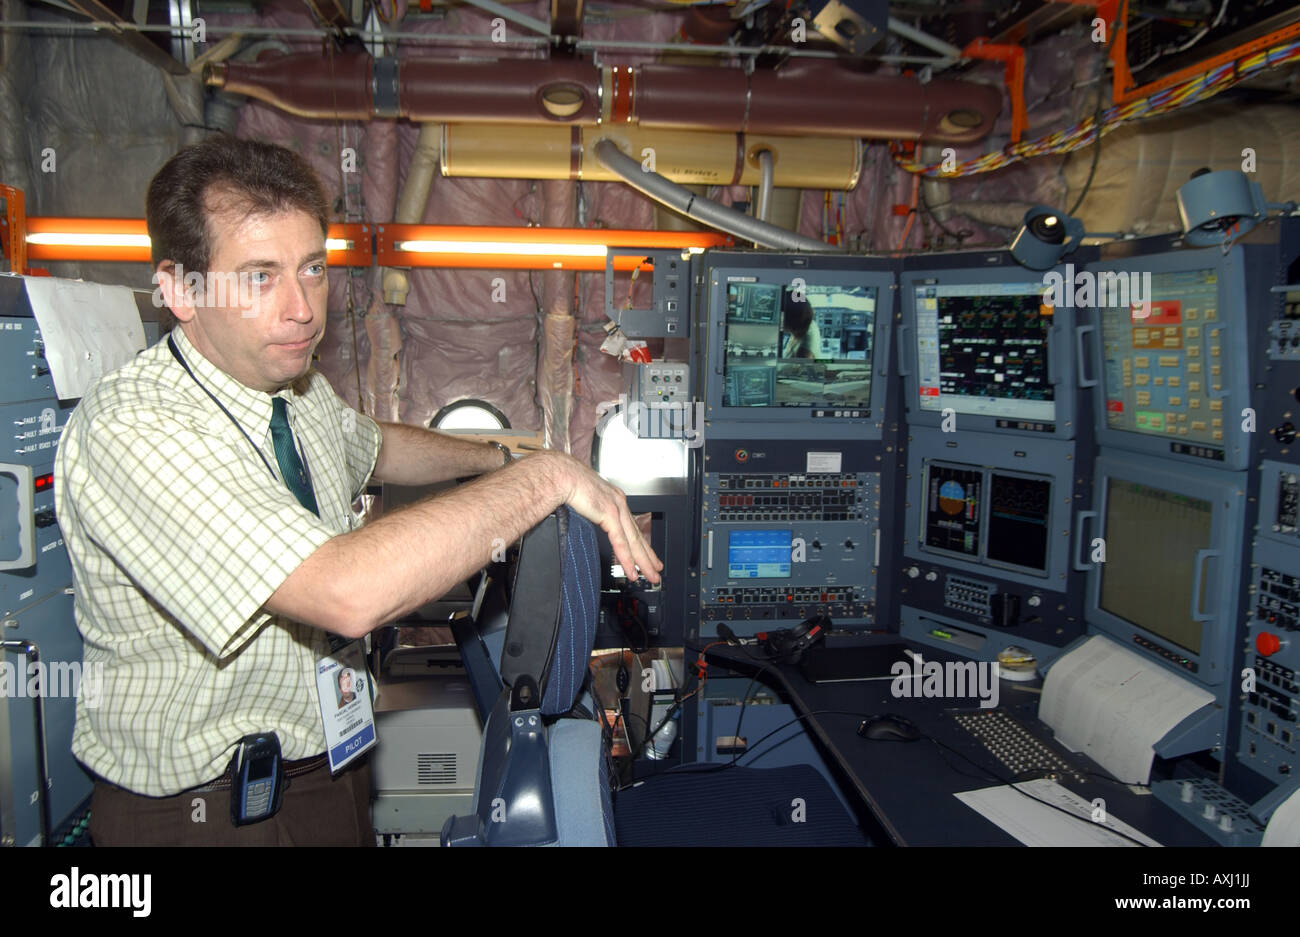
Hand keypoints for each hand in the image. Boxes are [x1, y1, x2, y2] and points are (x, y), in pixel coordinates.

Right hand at [544, 452, 663, 584]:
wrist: (560, 473)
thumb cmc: (564, 481)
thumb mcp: (582, 500)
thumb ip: (589, 511)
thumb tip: (584, 522)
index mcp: (613, 498)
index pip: (631, 526)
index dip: (640, 543)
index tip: (647, 555)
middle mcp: (618, 502)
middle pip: (636, 535)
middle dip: (648, 556)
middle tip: (656, 570)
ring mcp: (616, 508)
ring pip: (633, 541)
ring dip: (643, 561)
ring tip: (651, 575)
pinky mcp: (609, 514)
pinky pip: (621, 542)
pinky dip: (627, 559)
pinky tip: (632, 571)